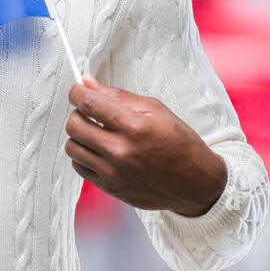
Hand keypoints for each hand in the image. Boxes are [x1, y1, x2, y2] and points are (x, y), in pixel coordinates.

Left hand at [64, 73, 227, 216]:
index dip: (76, 92)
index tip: (77, 90)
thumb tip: (88, 83)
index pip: (89, 103)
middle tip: (89, 113)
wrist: (197, 183)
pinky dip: (83, 156)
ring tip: (96, 133)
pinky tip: (99, 151)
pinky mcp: (109, 187)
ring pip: (71, 147)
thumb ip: (118, 96)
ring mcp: (113, 172)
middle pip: (74, 125)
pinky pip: (78, 166)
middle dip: (77, 113)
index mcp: (135, 127)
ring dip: (79, 136)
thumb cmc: (180, 144)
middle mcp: (121, 151)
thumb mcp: (157, 111)